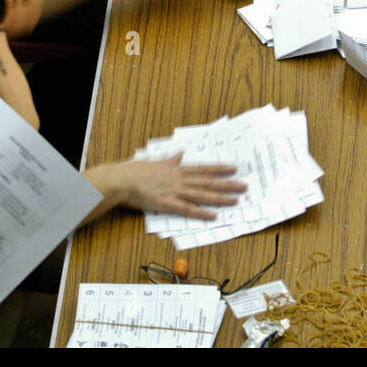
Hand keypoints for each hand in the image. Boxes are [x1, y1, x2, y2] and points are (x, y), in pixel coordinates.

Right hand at [105, 154, 246, 219]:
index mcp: (177, 169)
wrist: (123, 180)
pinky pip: (187, 209)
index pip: (204, 168)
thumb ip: (171, 159)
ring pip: (202, 195)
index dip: (220, 168)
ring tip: (235, 200)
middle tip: (244, 186)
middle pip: (208, 181)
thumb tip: (180, 152)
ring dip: (220, 198)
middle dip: (227, 184)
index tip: (234, 168)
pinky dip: (201, 212)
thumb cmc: (137, 171)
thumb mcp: (157, 161)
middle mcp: (179, 179)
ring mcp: (174, 191)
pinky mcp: (167, 204)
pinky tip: (213, 215)